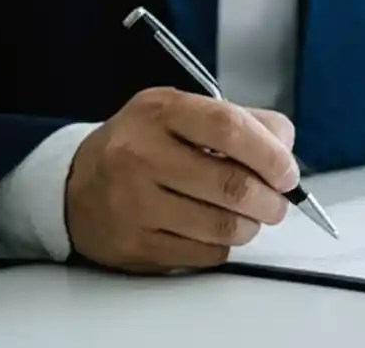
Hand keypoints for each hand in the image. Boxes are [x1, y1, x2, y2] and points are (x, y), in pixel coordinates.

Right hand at [65, 88, 299, 272]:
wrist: (76, 184)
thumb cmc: (145, 145)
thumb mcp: (185, 113)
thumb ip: (243, 122)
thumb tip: (285, 150)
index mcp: (161, 112)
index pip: (229, 127)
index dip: (270, 154)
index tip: (288, 172)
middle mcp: (140, 154)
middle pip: (231, 184)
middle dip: (271, 200)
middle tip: (277, 202)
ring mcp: (132, 202)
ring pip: (222, 226)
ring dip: (250, 226)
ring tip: (249, 217)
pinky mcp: (133, 244)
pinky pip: (204, 253)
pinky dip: (223, 246)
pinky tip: (215, 231)